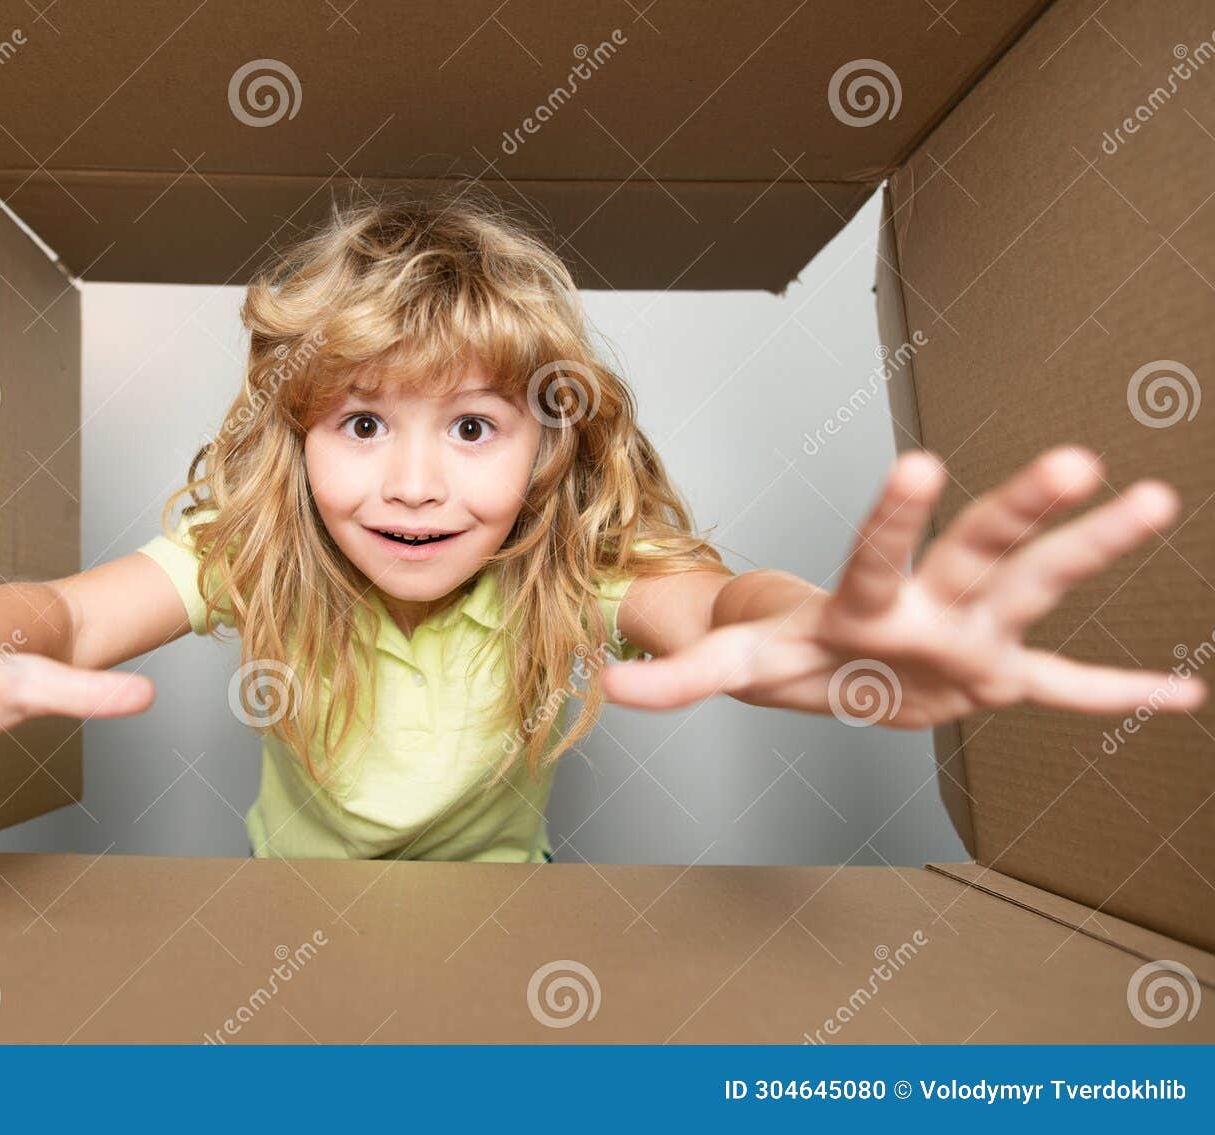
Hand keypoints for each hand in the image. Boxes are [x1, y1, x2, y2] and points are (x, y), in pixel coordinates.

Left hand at [600, 446, 1207, 725]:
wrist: (838, 667)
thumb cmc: (793, 653)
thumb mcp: (738, 668)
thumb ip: (682, 675)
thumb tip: (607, 687)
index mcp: (864, 605)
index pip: (878, 555)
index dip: (893, 519)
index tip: (920, 465)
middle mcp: (929, 608)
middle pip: (976, 553)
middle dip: (1021, 511)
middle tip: (1074, 457)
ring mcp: (972, 639)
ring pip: (1036, 589)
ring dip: (1088, 552)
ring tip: (1152, 498)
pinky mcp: (1000, 679)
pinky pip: (1068, 688)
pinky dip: (1117, 695)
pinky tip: (1184, 698)